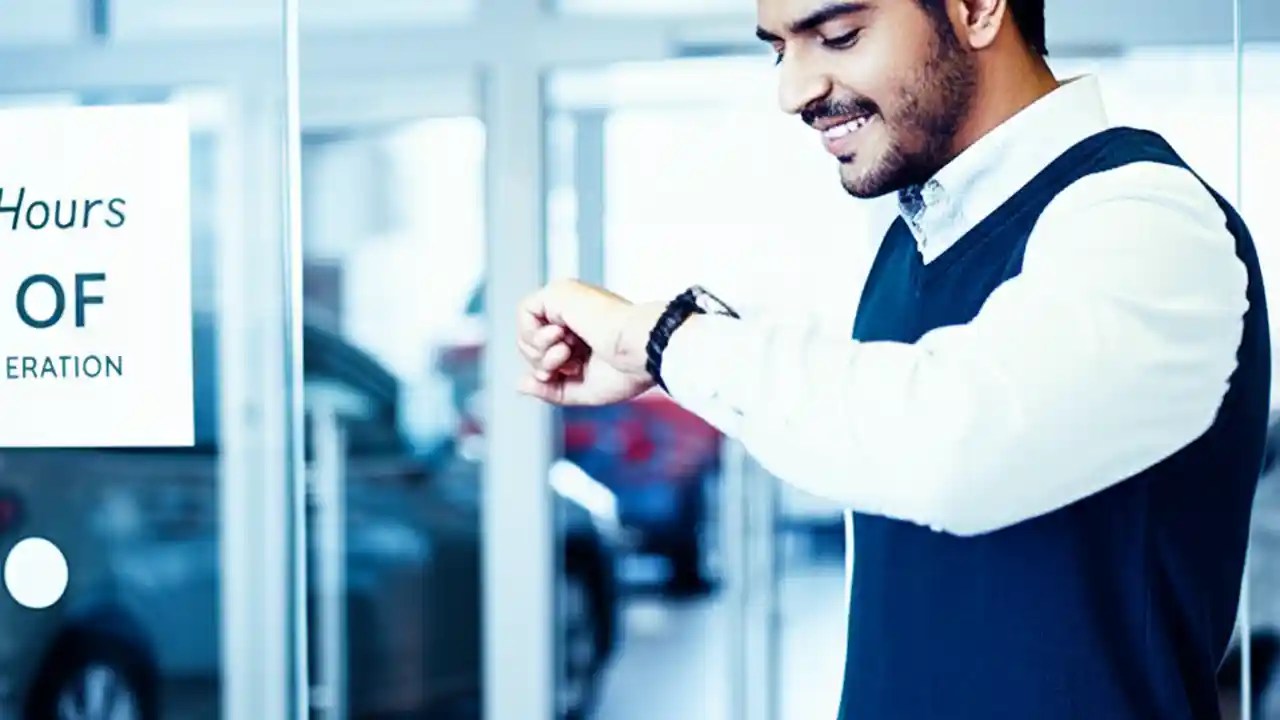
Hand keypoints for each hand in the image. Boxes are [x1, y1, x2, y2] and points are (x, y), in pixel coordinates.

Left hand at [516, 279, 665, 405]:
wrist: (641, 349)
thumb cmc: (627, 370)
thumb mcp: (583, 389)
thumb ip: (551, 389)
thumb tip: (520, 384)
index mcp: (586, 335)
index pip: (548, 355)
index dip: (548, 370)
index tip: (569, 373)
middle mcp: (575, 315)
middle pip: (532, 345)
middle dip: (542, 363)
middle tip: (568, 364)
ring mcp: (567, 301)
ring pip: (527, 331)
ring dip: (540, 352)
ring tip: (567, 352)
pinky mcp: (559, 292)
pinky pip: (525, 311)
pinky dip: (534, 334)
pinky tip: (558, 337)